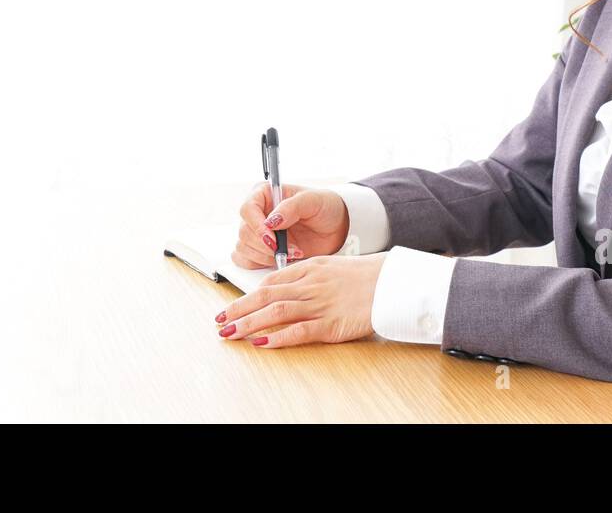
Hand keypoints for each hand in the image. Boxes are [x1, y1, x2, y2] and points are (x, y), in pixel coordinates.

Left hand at [213, 253, 386, 347]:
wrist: (391, 283)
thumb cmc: (365, 276)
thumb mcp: (332, 267)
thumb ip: (308, 276)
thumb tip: (285, 289)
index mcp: (309, 269)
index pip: (271, 282)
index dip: (248, 295)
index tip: (232, 305)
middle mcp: (310, 285)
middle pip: (265, 297)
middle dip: (238, 309)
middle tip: (219, 320)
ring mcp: (319, 304)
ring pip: (275, 312)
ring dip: (249, 323)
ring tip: (230, 332)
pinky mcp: (330, 324)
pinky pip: (298, 331)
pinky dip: (277, 337)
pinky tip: (261, 343)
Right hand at [231, 182, 350, 268]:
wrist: (335, 227)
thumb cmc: (324, 207)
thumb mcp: (313, 201)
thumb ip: (291, 207)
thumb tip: (271, 221)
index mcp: (265, 194)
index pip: (247, 209)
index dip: (257, 226)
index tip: (273, 238)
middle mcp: (258, 213)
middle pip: (244, 232)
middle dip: (265, 245)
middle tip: (289, 249)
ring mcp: (258, 232)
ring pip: (244, 248)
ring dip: (266, 256)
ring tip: (292, 252)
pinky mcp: (260, 249)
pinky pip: (246, 260)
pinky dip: (261, 263)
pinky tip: (282, 259)